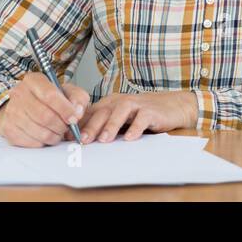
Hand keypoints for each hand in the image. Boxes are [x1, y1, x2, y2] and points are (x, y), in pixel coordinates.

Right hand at [0, 72, 88, 147]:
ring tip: (57, 132)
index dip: (65, 109)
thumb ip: (78, 98)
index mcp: (34, 80)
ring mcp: (12, 111)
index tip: (74, 118)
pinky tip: (45, 136)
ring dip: (53, 136)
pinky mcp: (9, 128)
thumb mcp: (67, 92)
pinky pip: (31, 142)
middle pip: (45, 116)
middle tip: (66, 128)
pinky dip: (42, 143)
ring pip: (39, 132)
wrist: (25, 107)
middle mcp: (19, 93)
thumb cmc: (49, 100)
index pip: (50, 95)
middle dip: (61, 126)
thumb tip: (77, 111)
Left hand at [80, 90, 198, 142]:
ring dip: (111, 125)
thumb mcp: (120, 120)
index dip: (80, 124)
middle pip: (104, 111)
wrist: (172, 106)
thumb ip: (104, 126)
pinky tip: (130, 138)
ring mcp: (137, 104)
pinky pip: (142, 118)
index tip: (68, 138)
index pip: (92, 112)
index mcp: (110, 103)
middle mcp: (121, 101)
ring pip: (121, 111)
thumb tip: (80, 140)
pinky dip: (135, 127)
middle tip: (83, 140)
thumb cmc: (142, 115)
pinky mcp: (151, 111)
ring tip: (104, 140)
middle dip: (92, 125)